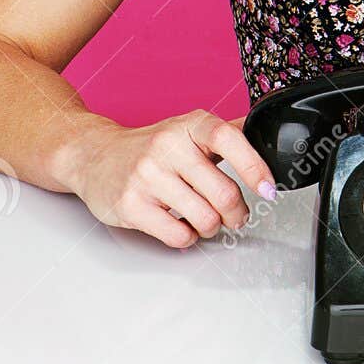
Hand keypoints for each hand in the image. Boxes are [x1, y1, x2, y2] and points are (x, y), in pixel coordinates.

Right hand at [71, 108, 276, 248]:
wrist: (94, 156)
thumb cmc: (150, 146)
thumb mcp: (188, 129)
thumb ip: (227, 133)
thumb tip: (269, 135)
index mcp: (189, 125)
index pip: (229, 139)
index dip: (254, 167)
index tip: (268, 189)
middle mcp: (167, 146)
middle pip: (223, 192)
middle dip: (237, 213)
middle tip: (235, 216)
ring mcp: (146, 176)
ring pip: (204, 219)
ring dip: (212, 227)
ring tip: (203, 219)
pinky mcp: (131, 205)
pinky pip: (179, 236)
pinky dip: (188, 237)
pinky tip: (180, 225)